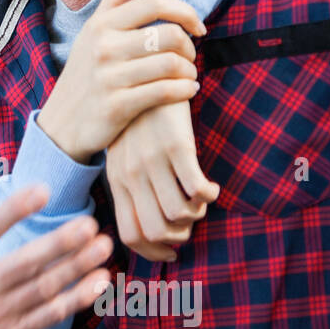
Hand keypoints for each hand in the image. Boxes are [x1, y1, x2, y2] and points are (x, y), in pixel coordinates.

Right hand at [0, 162, 113, 328]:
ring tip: (103, 247)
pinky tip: (99, 282)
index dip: (15, 210)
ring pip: (43, 289)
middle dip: (59, 244)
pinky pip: (50, 316)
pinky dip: (76, 300)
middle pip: (23, 264)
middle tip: (88, 224)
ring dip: (76, 268)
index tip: (44, 190)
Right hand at [35, 0, 205, 162]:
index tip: (197, 26)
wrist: (60, 124)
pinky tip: (187, 90)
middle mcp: (103, 47)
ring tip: (189, 75)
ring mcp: (109, 77)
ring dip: (190, 70)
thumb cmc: (84, 74)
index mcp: (100, 25)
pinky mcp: (117, 106)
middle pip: (168, 34)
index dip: (185, 11)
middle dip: (189, 46)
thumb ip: (116, 0)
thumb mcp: (91, 34)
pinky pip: (164, 91)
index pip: (154, 4)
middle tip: (189, 56)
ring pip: (170, 64)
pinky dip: (185, 90)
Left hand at [106, 99, 219, 261]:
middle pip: (155, 231)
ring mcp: (152, 161)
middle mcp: (131, 174)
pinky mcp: (176, 146)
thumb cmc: (142, 122)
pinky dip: (209, 196)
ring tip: (202, 200)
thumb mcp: (127, 156)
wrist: (148, 76)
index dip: (154, 252)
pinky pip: (196, 188)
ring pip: (178, 214)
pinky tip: (212, 186)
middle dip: (179, 236)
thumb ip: (134, 186)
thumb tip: (153, 227)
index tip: (172, 251)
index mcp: (117, 180)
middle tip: (192, 221)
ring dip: (197, 215)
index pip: (130, 234)